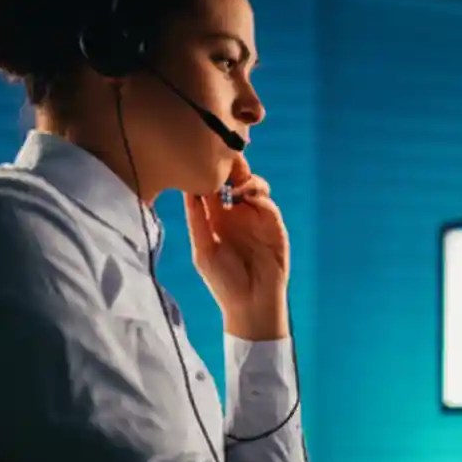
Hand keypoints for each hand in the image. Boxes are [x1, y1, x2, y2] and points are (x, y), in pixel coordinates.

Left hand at [184, 155, 289, 339]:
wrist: (251, 303)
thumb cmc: (223, 282)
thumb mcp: (203, 250)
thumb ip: (197, 220)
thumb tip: (188, 190)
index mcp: (216, 219)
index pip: (211, 187)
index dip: (207, 172)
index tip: (198, 159)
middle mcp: (237, 214)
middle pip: (235, 180)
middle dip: (230, 167)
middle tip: (222, 158)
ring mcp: (256, 218)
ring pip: (254, 186)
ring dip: (245, 178)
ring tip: (233, 182)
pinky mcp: (274, 226)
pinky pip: (268, 203)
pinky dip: (258, 194)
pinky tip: (246, 195)